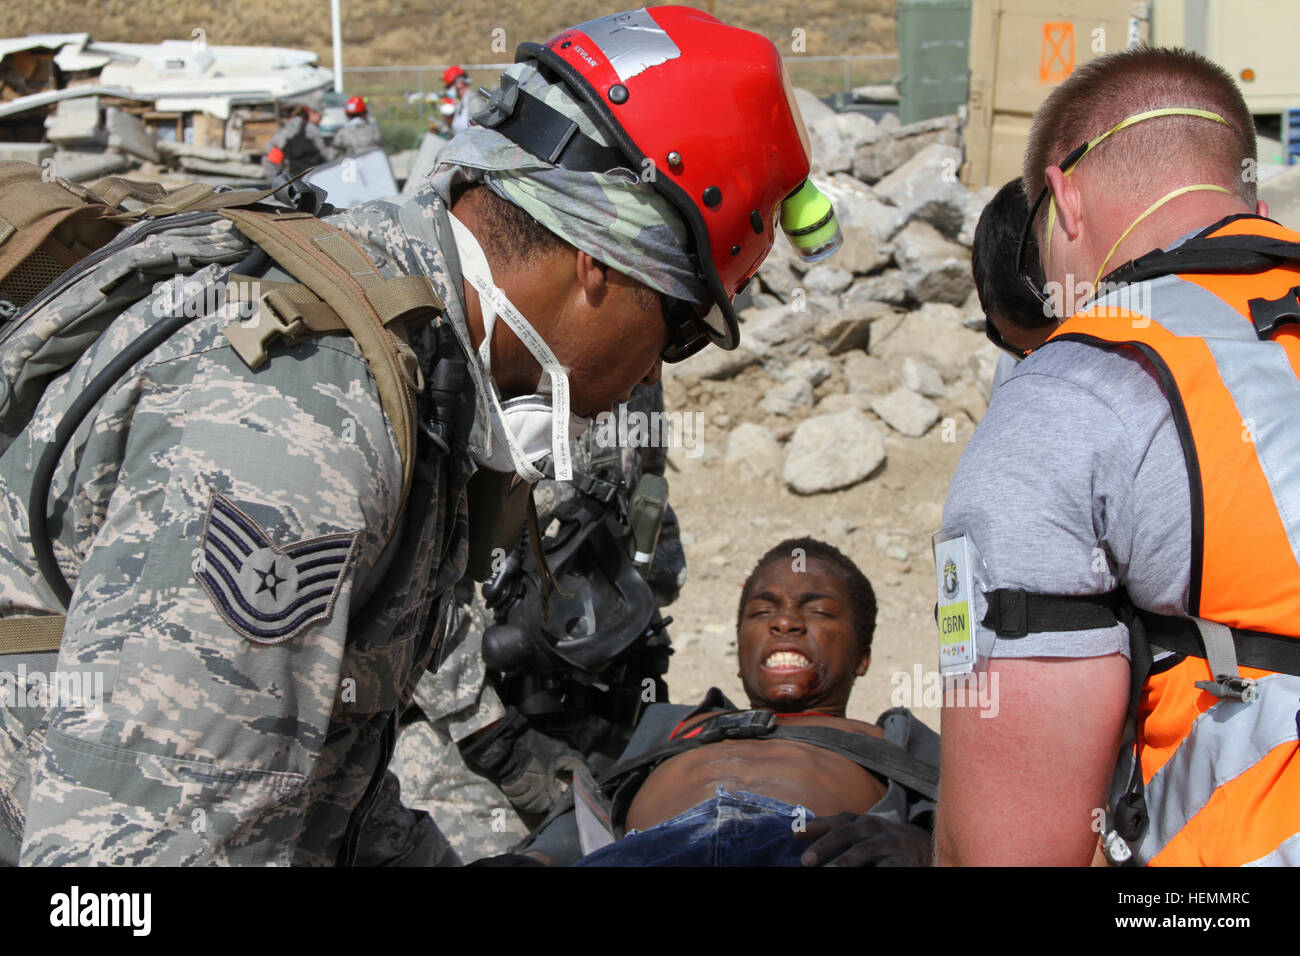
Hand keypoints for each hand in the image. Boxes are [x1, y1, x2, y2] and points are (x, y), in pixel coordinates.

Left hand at [796, 812, 932, 866]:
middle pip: (846, 834)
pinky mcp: (904, 862)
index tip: (795, 835)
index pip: (837, 822)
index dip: (816, 827)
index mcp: (862, 821)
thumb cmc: (881, 838)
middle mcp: (875, 828)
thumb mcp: (859, 829)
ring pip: (863, 852)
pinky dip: (873, 872)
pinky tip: (864, 875)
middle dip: (825, 846)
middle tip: (806, 861)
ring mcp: (890, 844)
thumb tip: (796, 832)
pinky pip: (886, 868)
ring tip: (828, 871)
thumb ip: (829, 828)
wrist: (925, 845)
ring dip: (843, 863)